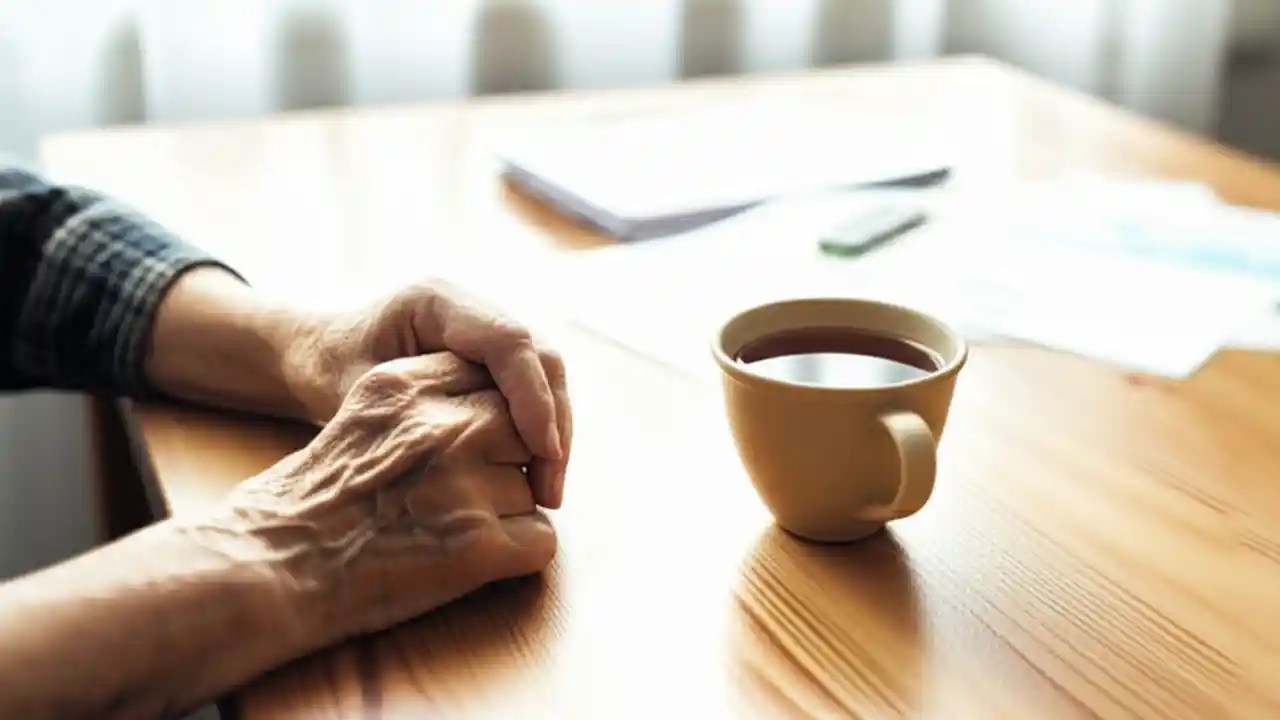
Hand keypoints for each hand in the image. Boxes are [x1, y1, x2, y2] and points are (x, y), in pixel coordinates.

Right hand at [190, 353, 556, 646]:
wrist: (267, 569)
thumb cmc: (306, 500)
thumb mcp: (358, 414)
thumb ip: (421, 398)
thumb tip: (494, 404)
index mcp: (407, 384)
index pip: (491, 379)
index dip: (494, 420)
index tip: (484, 447)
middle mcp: (442, 424)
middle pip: (522, 427)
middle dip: (509, 462)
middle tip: (474, 496)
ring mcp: (464, 482)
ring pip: (532, 486)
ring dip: (509, 512)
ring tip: (454, 533)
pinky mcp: (479, 544)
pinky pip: (542, 539)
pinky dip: (521, 555)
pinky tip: (479, 563)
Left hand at [287, 279, 571, 507]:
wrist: (313, 357)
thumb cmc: (323, 372)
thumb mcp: (356, 393)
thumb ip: (412, 411)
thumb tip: (479, 449)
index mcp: (438, 301)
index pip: (510, 341)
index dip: (534, 398)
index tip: (544, 455)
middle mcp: (473, 309)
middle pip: (542, 359)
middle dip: (554, 424)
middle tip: (550, 490)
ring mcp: (488, 332)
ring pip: (547, 379)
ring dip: (555, 435)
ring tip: (547, 495)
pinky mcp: (492, 361)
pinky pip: (532, 394)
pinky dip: (538, 436)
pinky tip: (532, 481)